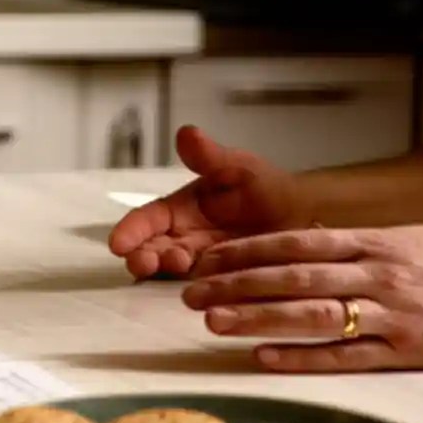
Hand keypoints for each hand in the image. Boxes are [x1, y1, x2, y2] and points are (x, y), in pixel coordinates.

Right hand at [108, 125, 309, 279]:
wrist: (304, 216)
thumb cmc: (266, 187)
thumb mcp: (238, 166)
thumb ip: (210, 156)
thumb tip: (186, 132)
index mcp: (178, 211)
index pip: (146, 220)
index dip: (130, 231)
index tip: (118, 244)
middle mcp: (182, 239)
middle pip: (150, 251)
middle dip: (141, 258)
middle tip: (144, 262)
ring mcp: (199, 264)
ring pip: (169, 274)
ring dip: (164, 273)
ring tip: (176, 265)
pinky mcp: (219, 284)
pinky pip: (201, 290)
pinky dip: (195, 290)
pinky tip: (201, 286)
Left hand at [182, 225, 422, 371]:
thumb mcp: (403, 241)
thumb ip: (350, 245)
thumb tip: (297, 244)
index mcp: (374, 244)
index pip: (296, 243)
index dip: (246, 251)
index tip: (207, 258)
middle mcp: (378, 275)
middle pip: (294, 277)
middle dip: (236, 283)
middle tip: (189, 292)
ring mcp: (392, 315)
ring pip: (312, 314)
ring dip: (257, 317)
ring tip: (212, 321)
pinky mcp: (406, 353)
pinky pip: (345, 356)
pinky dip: (301, 356)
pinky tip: (262, 357)